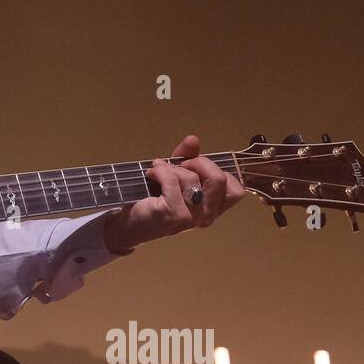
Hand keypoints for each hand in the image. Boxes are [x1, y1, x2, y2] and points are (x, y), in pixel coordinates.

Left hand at [103, 134, 244, 252]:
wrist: (128, 224)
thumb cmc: (153, 200)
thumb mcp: (175, 175)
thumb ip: (187, 158)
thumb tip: (193, 140)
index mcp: (213, 209)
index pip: (235, 189)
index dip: (216, 170)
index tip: (194, 167)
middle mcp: (207, 217)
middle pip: (219, 179)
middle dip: (198, 163)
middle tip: (179, 166)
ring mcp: (193, 218)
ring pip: (193, 178)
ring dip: (172, 168)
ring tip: (158, 172)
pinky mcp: (175, 215)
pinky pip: (174, 180)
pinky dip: (161, 171)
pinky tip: (151, 174)